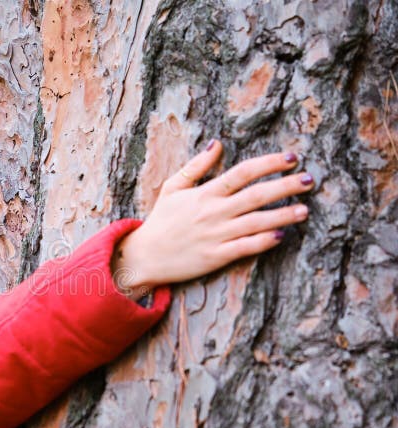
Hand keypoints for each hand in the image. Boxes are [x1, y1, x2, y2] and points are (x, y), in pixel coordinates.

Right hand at [112, 139, 312, 292]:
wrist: (144, 256)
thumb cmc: (160, 221)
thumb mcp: (172, 188)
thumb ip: (196, 166)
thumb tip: (217, 143)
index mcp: (205, 193)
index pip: (242, 172)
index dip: (269, 163)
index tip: (291, 158)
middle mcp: (213, 212)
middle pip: (256, 195)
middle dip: (286, 186)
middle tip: (309, 180)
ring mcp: (216, 235)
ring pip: (257, 221)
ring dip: (283, 215)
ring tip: (305, 210)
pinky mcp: (216, 256)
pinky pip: (245, 247)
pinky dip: (264, 241)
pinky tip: (281, 235)